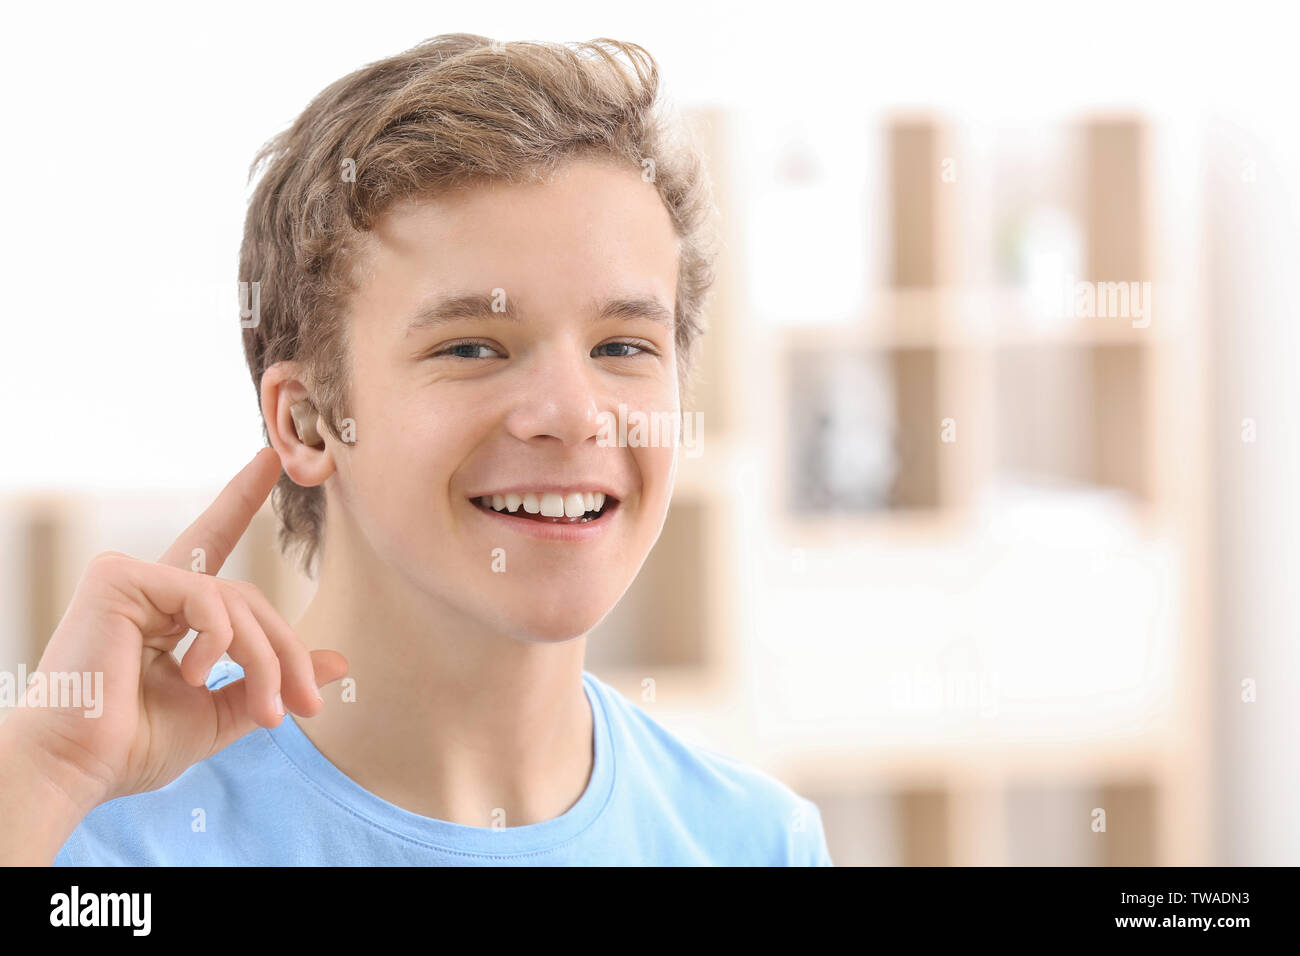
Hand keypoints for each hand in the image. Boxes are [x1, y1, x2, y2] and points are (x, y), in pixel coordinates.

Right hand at [7, 447, 347, 806]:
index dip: (241, 500)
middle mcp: (148, 587)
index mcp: (165, 611)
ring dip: (265, 660)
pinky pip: (206, 598)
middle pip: (247, 599)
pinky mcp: (117, 577)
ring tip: (266, 711)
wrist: (73, 768)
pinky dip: (218, 642)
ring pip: (236, 601)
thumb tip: (338, 663)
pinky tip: (189, 676)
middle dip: (287, 653)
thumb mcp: (219, 712)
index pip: (212, 546)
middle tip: (309, 704)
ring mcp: (130, 577)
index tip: (270, 460)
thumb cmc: (131, 745)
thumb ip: (269, 681)